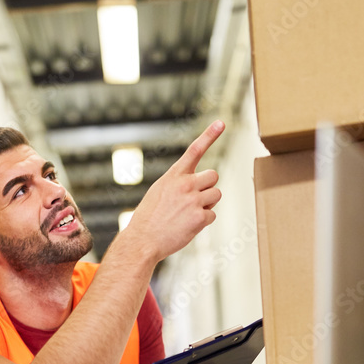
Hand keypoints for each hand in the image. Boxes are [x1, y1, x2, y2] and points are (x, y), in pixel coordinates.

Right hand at [115, 120, 224, 263]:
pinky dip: (203, 221)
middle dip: (208, 187)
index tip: (221, 123)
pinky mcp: (200, 218)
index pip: (194, 150)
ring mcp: (194, 201)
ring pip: (216, 195)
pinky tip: (187, 225)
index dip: (209, 135)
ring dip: (207, 204)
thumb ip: (178, 183)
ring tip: (188, 214)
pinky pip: (212, 215)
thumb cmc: (149, 218)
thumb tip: (200, 185)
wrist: (142, 240)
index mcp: (173, 176)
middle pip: (213, 176)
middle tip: (193, 200)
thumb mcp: (159, 192)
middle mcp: (185, 184)